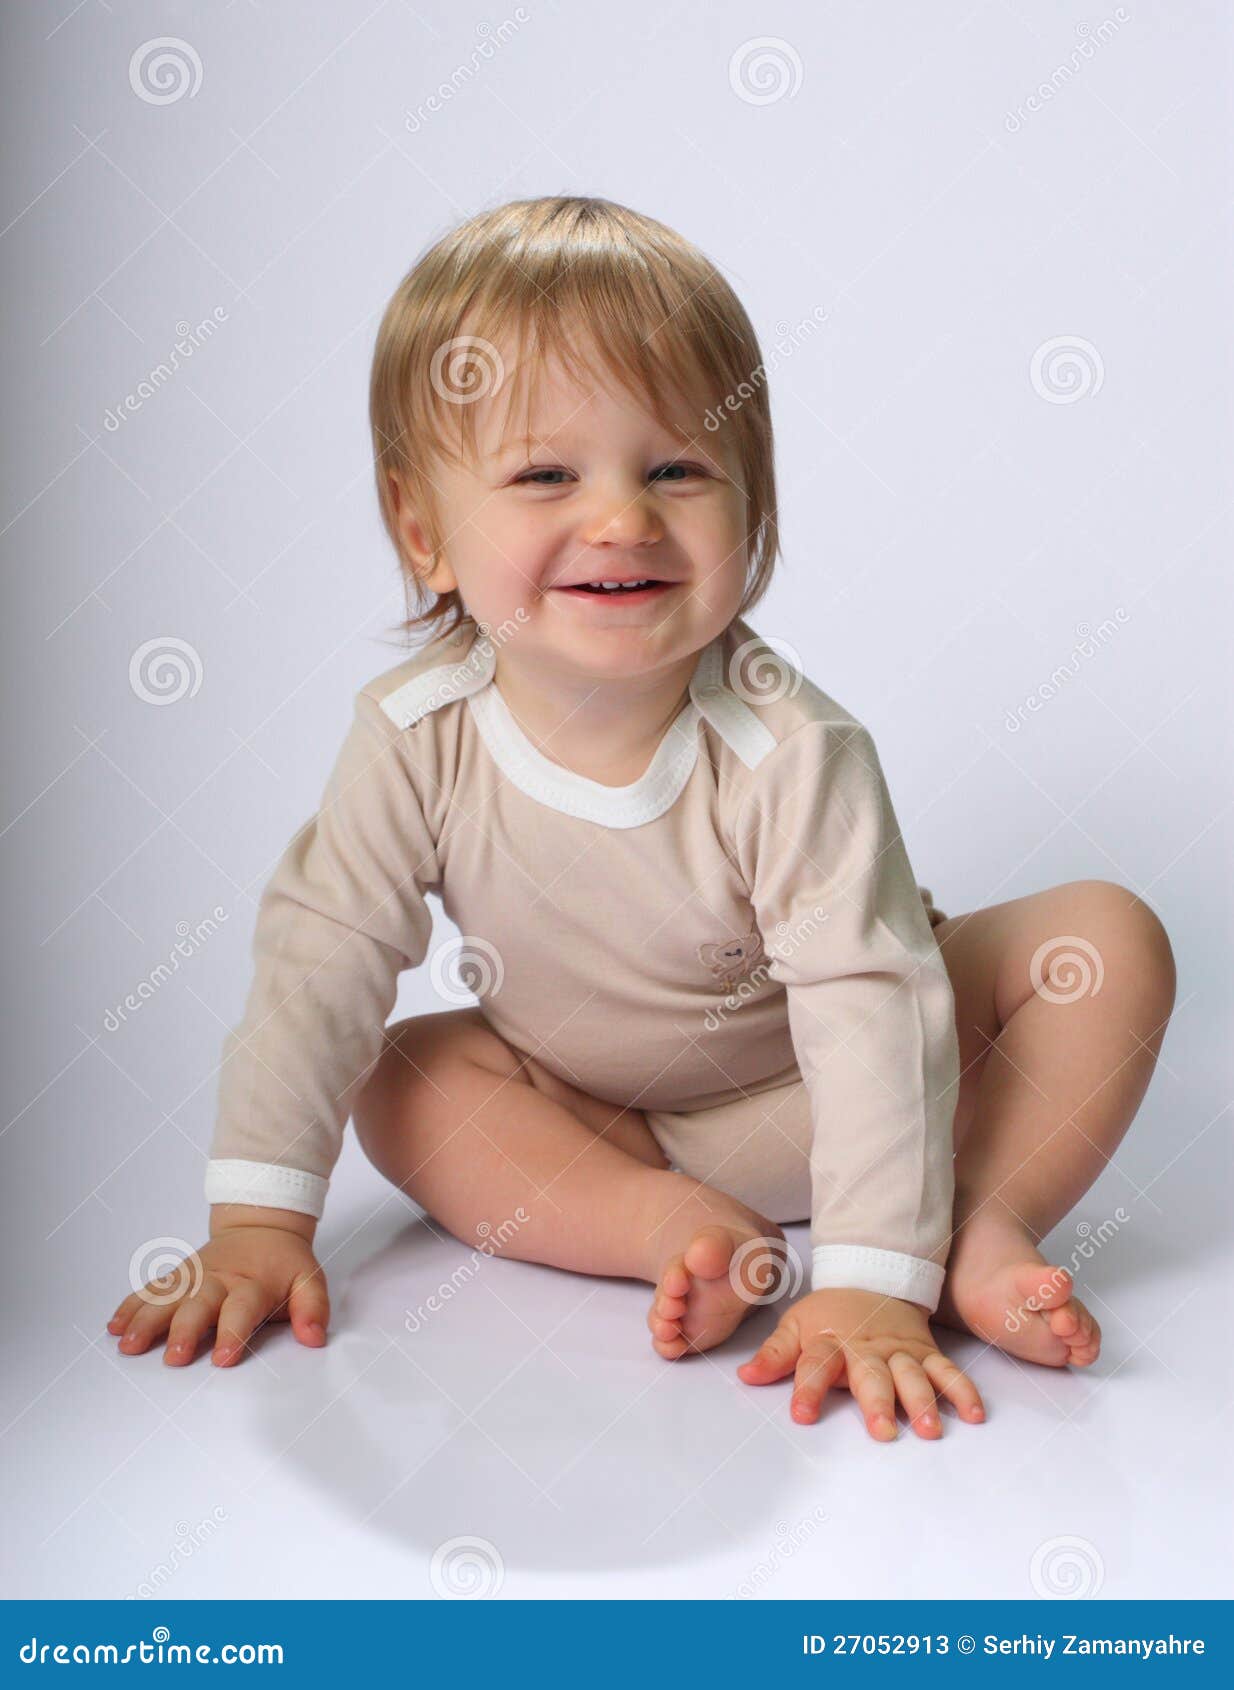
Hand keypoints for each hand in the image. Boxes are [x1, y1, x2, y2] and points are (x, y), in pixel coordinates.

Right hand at [108, 1206, 328, 1366]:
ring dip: (147, 1319)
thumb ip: (313, 1309)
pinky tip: (114, 1325)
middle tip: (174, 1357)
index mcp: (253, 1284)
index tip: (224, 1359)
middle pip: (199, 1305)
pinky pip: (151, 1289)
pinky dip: (131, 1305)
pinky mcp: (178, 1276)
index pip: (242, 1309)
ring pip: (167, 1297)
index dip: (234, 1333)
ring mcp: (195, 1277)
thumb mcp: (309, 1280)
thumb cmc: (283, 1263)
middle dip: (185, 1330)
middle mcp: (219, 1280)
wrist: (260, 1225)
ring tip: (128, 1344)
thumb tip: (315, 1337)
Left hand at [737, 1286, 984, 1438]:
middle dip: (877, 1402)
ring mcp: (900, 1351)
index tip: (801, 1415)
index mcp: (830, 1341)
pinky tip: (974, 1415)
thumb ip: (775, 1353)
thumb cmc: (830, 1313)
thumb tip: (745, 1376)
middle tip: (882, 1431)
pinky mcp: (926, 1353)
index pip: (815, 1364)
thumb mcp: (796, 1324)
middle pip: (871, 1375)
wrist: (872, 1278)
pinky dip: (962, 1391)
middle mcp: (866, 1348)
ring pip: (912, 1375)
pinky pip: (947, 1371)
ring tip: (929, 1428)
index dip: (806, 1388)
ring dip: (922, 1401)